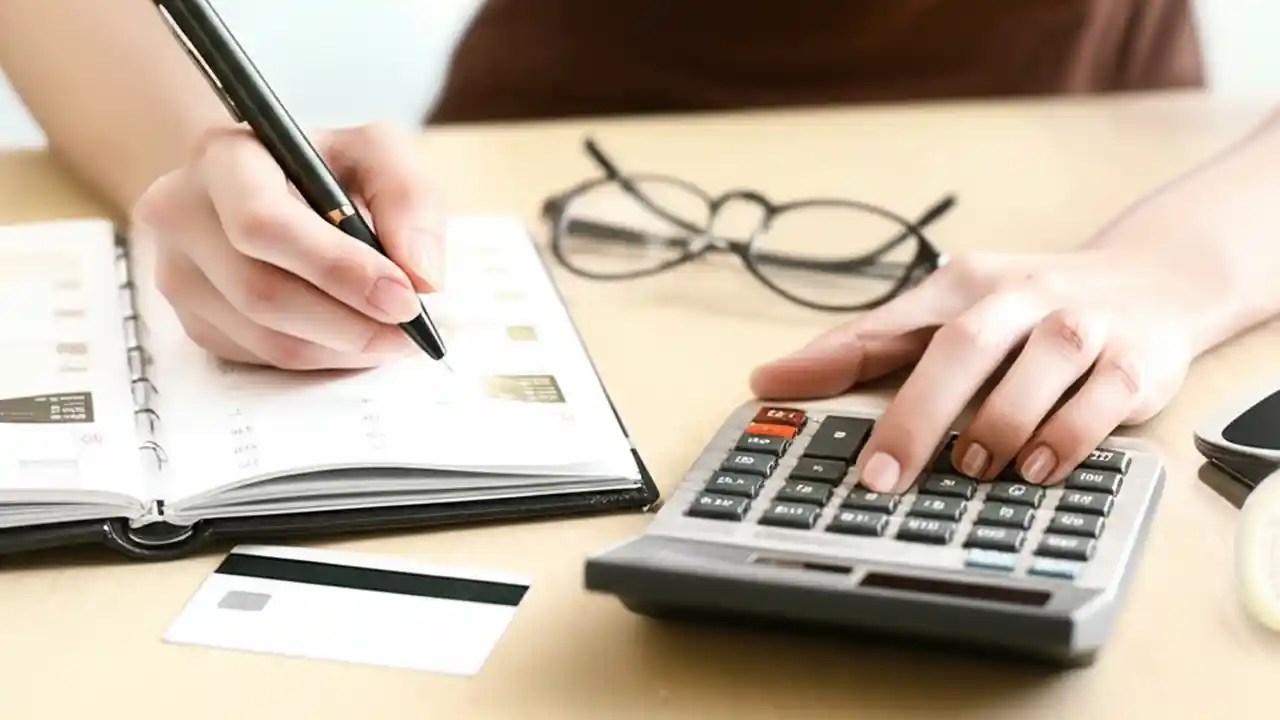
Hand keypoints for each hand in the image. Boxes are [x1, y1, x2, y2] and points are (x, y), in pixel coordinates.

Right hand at [130, 122, 443, 369]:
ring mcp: (177, 274)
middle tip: (410, 330)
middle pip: (263, 293)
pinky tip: (353, 336)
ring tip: (394, 336)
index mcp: (222, 157)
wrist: (272, 186)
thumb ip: (409, 199)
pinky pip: (263, 360)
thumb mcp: (377, 154)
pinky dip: (323, 358)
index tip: (405, 297)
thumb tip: (422, 276)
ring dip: (344, 348)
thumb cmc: (328, 168)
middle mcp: (180, 213)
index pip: (263, 224)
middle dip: (351, 321)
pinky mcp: (194, 322)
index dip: (338, 269)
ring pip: (267, 339)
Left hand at [750, 247, 1202, 491]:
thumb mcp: (949, 310)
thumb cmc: (1028, 307)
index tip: (773, 391)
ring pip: (1041, 365)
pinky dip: (1069, 436)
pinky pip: (1104, 397)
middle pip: (963, 346)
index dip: (832, 359)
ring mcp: (1083, 326)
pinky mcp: (1137, 361)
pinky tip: (1038, 468)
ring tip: (968, 468)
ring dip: (999, 424)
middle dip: (917, 414)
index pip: (890, 322)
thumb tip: (772, 378)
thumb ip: (868, 346)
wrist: (1152, 279)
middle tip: (883, 474)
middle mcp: (1023, 298)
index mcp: (964, 285)